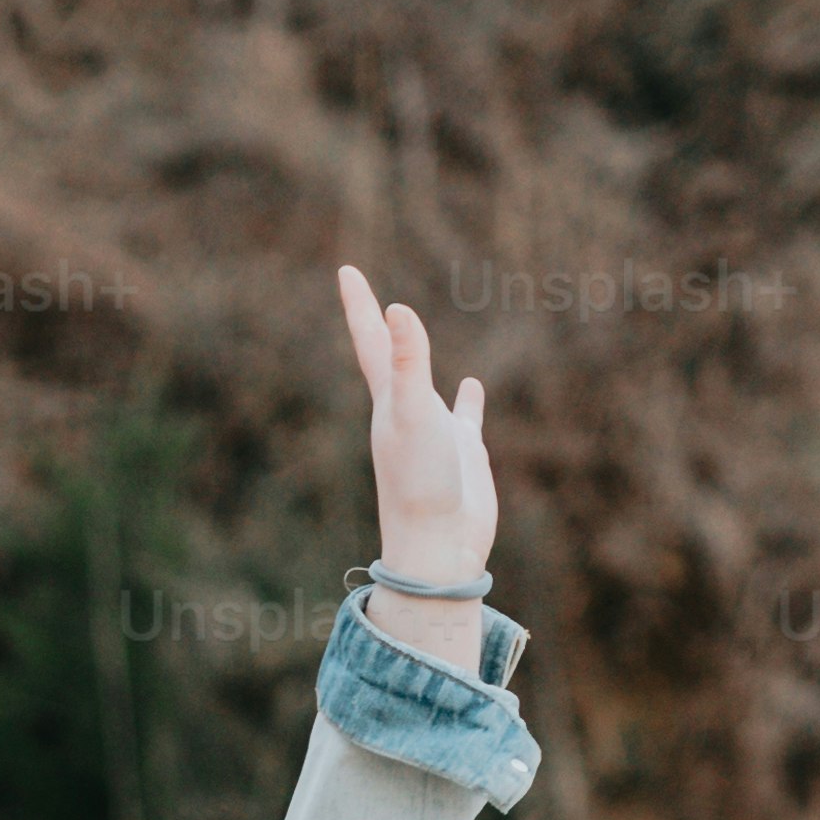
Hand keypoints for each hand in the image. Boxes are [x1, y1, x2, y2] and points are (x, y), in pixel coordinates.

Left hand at [335, 265, 495, 580]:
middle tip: (364, 293)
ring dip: (418, 359)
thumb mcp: (415, 415)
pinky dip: (468, 399)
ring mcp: (434, 434)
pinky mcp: (462, 455)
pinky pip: (465, 417)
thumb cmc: (421, 485)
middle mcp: (405, 414)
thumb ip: (407, 362)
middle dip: (377, 323)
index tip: (346, 269)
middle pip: (388, 356)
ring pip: (424, 386)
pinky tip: (473, 386)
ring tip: (416, 335)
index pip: (370, 340)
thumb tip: (396, 309)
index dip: (360, 303)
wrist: (437, 550)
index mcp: (388, 401)